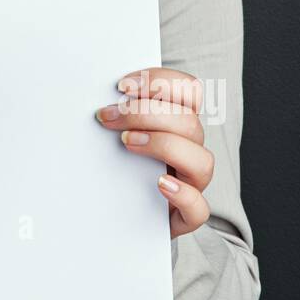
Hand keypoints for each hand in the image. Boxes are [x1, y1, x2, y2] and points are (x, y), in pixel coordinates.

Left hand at [96, 67, 212, 239]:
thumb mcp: (114, 135)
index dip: (160, 82)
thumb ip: (116, 115)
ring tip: (128, 144)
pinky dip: (183, 194)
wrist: (117, 215)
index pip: (189, 91)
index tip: (122, 86)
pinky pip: (199, 207)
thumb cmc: (116, 167)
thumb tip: (97, 98)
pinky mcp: (186, 216)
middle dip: (146, 113)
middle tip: (108, 117)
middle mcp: (190, 150)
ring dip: (163, 145)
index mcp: (178, 123)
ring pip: (202, 160)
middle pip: (189, 122)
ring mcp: (192, 184)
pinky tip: (160, 184)